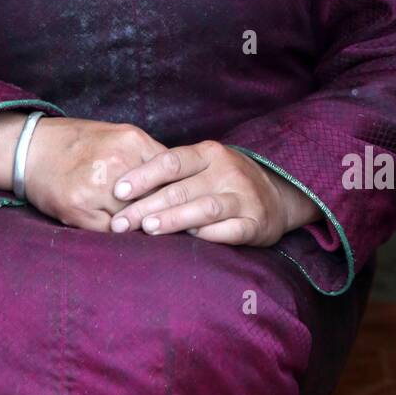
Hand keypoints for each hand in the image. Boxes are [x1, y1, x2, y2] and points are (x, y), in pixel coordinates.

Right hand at [22, 118, 169, 231]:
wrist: (31, 149)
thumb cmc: (79, 144)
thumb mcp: (119, 136)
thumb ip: (148, 156)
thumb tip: (181, 182)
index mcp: (132, 142)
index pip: (172, 175)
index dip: (181, 193)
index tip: (187, 205)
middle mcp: (117, 163)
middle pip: (157, 199)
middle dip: (166, 214)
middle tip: (176, 225)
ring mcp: (97, 188)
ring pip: (136, 218)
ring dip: (143, 226)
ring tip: (149, 231)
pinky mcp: (78, 209)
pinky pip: (112, 231)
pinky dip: (120, 233)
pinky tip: (122, 231)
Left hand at [108, 140, 320, 243]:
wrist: (278, 195)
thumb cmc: (224, 180)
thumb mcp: (203, 166)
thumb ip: (172, 175)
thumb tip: (124, 192)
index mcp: (209, 153)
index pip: (170, 161)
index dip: (142, 176)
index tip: (118, 191)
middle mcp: (227, 171)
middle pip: (181, 188)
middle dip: (146, 206)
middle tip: (121, 223)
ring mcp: (243, 197)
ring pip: (204, 208)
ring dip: (174, 219)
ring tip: (148, 229)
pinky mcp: (256, 223)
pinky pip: (230, 231)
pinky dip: (208, 236)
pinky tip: (188, 240)